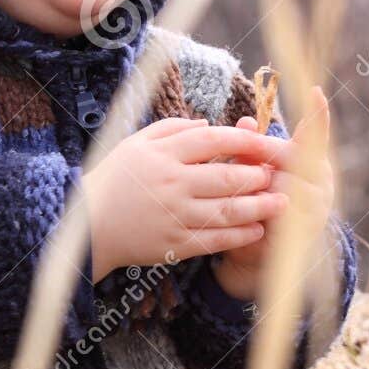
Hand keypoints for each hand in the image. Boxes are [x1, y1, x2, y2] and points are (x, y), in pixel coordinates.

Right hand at [82, 114, 294, 281]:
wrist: (87, 224)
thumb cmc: (113, 178)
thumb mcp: (136, 143)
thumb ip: (172, 129)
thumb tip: (210, 124)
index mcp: (163, 154)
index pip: (214, 140)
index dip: (246, 140)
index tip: (267, 144)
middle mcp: (171, 184)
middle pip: (227, 176)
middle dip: (259, 175)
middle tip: (278, 175)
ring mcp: (173, 216)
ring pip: (227, 210)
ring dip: (259, 206)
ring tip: (281, 203)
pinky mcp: (173, 244)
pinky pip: (215, 240)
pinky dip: (240, 236)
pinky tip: (257, 230)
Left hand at [212, 86, 334, 298]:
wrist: (262, 252)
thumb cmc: (259, 201)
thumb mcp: (255, 170)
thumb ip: (252, 148)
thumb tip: (244, 121)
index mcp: (313, 161)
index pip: (316, 135)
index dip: (317, 115)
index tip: (316, 92)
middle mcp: (321, 181)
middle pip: (290, 157)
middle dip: (263, 157)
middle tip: (244, 162)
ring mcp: (317, 206)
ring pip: (283, 185)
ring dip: (260, 187)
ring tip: (244, 194)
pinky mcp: (305, 231)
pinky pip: (279, 213)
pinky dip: (260, 211)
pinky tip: (251, 214)